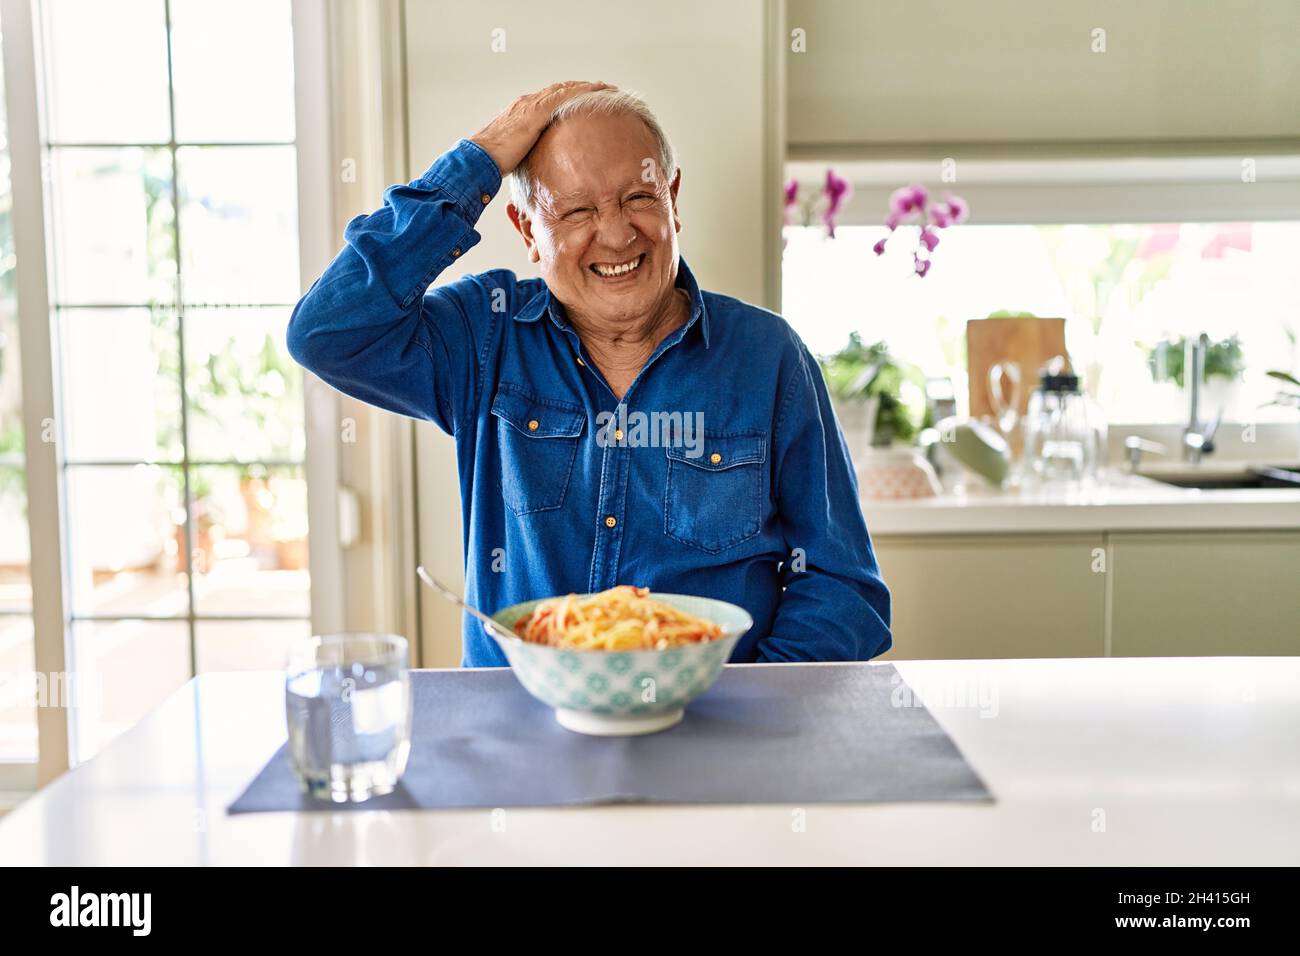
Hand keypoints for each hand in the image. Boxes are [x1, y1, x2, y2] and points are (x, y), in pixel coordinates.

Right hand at [469, 80, 615, 176]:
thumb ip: (530, 154)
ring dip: (587, 87)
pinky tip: (597, 91)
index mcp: (523, 111)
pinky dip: (583, 91)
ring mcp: (532, 104)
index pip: (551, 99)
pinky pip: (565, 96)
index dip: (569, 97)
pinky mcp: (537, 111)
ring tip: (607, 88)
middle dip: (582, 88)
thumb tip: (540, 168)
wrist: (481, 156)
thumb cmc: (494, 161)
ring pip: (566, 88)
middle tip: (603, 89)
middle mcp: (528, 102)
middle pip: (561, 89)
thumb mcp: (517, 155)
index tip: (585, 99)